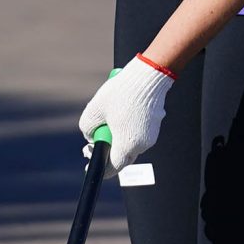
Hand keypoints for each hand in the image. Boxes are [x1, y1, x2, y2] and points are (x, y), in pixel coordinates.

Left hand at [78, 55, 176, 175]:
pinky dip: (127, 128)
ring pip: (130, 143)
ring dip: (117, 136)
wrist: (148, 76)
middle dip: (107, 148)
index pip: (113, 167)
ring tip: (106, 120)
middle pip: (121, 155)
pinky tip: (120, 113)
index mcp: (127, 145)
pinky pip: (138, 132)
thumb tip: (91, 136)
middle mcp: (143, 144)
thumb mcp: (94, 110)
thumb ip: (87, 129)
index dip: (100, 168)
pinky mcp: (155, 125)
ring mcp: (151, 135)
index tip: (90, 164)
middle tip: (94, 138)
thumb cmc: (121, 93)